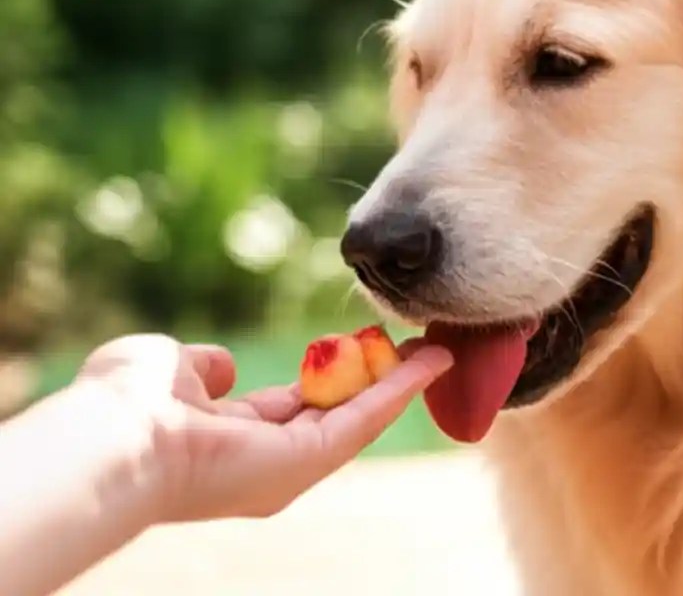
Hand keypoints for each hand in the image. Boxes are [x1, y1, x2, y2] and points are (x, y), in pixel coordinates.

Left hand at [75, 333, 451, 522]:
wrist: (111, 441)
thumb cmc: (124, 404)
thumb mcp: (169, 367)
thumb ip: (202, 366)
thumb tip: (223, 366)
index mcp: (229, 442)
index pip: (293, 409)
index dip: (330, 377)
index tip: (359, 347)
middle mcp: (265, 465)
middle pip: (336, 416)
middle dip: (378, 381)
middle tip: (415, 348)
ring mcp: (287, 470)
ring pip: (358, 419)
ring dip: (400, 385)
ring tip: (436, 352)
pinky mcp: (307, 463)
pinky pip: (361, 419)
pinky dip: (399, 390)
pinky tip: (427, 362)